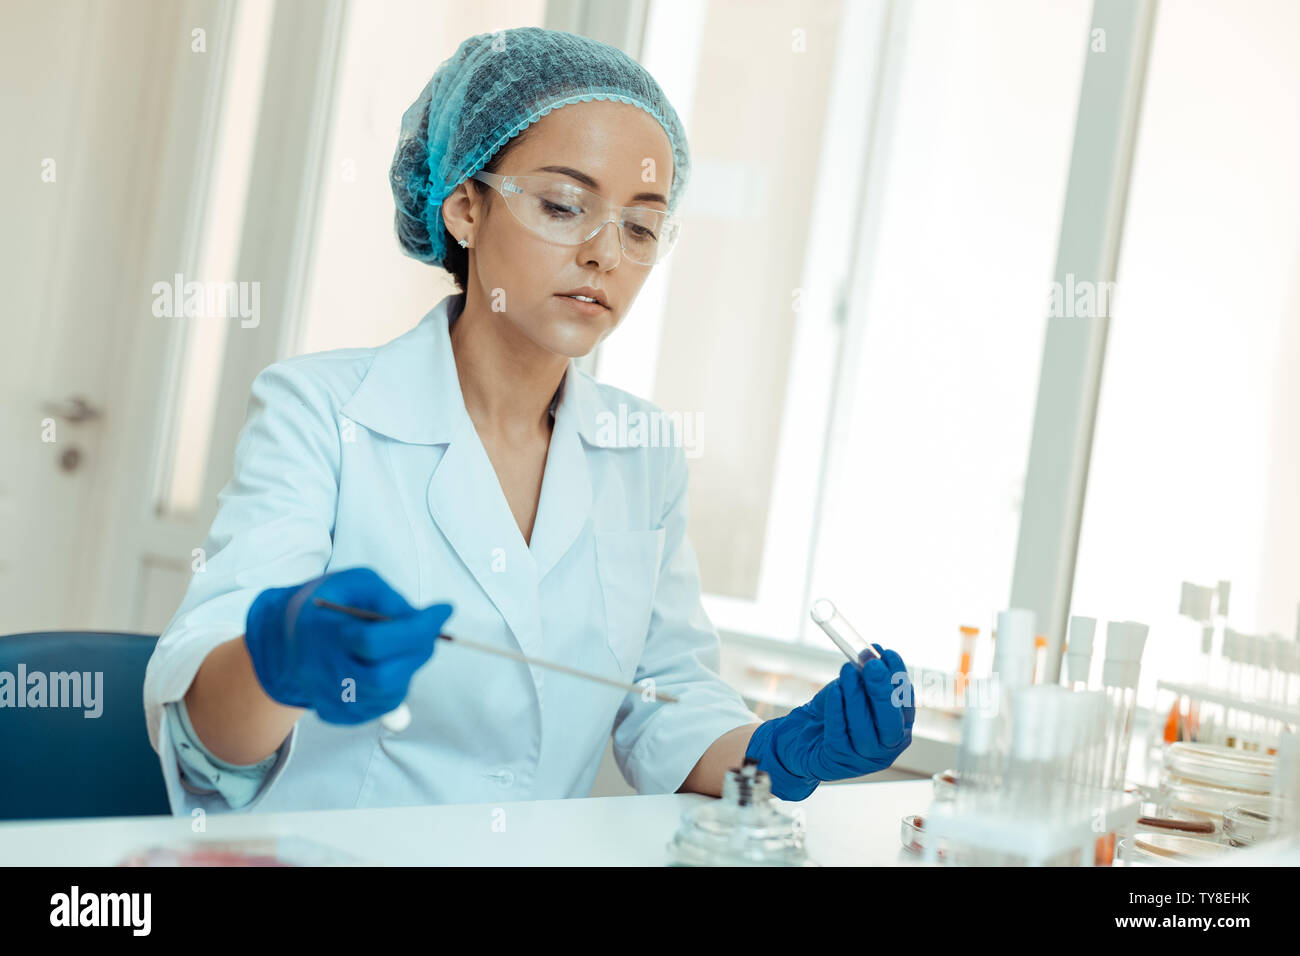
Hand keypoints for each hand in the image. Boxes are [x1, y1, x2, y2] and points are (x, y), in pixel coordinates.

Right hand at [244, 566, 452, 723]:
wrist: (289, 634)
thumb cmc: (330, 602)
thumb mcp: (357, 582)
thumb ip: (389, 599)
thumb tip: (422, 621)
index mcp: (322, 633)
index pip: (374, 642)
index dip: (417, 628)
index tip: (443, 610)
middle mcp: (320, 671)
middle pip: (383, 679)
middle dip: (416, 653)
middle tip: (425, 632)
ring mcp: (326, 697)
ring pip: (388, 697)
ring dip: (407, 669)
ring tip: (399, 646)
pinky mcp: (335, 713)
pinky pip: (380, 708)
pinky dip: (394, 686)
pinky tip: (383, 663)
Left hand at [745, 646, 914, 799]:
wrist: (802, 741)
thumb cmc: (832, 714)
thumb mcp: (852, 693)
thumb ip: (864, 679)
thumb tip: (871, 653)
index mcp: (897, 729)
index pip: (904, 703)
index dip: (897, 677)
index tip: (885, 652)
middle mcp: (885, 748)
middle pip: (890, 722)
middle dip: (882, 691)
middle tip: (872, 664)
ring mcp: (862, 758)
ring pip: (865, 730)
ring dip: (857, 696)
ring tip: (848, 671)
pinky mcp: (836, 760)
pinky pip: (839, 734)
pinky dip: (837, 710)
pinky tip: (835, 690)